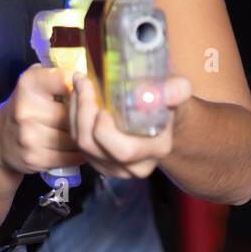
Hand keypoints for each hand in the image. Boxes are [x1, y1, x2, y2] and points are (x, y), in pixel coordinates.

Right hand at [0, 65, 84, 177]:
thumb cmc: (28, 107)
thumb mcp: (36, 84)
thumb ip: (59, 77)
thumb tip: (88, 79)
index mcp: (28, 85)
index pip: (64, 79)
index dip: (80, 86)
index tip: (84, 90)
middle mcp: (25, 109)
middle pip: (75, 113)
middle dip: (85, 116)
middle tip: (89, 115)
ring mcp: (29, 137)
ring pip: (75, 137)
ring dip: (83, 136)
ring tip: (82, 132)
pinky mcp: (35, 158)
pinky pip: (71, 156)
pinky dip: (79, 154)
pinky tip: (76, 148)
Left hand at [68, 71, 191, 178]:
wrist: (161, 114)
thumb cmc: (166, 100)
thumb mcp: (176, 91)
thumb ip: (177, 90)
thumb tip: (171, 91)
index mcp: (156, 149)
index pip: (124, 150)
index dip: (105, 131)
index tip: (101, 104)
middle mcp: (136, 165)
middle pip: (95, 148)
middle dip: (83, 115)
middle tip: (84, 84)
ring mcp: (115, 167)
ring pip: (82, 145)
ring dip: (75, 112)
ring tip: (80, 84)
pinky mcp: (99, 162)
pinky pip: (76, 143)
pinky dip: (73, 118)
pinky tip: (79, 98)